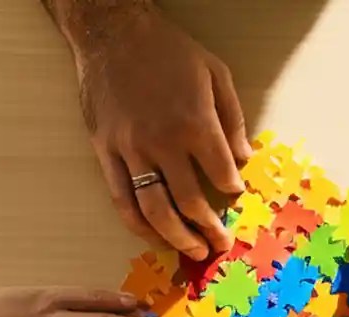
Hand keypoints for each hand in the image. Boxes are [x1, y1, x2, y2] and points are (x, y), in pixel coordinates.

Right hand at [69, 3, 249, 258]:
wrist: (113, 32)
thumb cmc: (169, 50)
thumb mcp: (216, 75)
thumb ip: (233, 121)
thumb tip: (244, 160)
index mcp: (195, 124)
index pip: (221, 174)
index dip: (232, 191)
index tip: (235, 196)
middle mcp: (162, 142)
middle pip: (190, 202)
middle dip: (210, 229)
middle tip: (220, 245)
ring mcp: (130, 150)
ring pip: (154, 209)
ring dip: (176, 237)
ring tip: (193, 251)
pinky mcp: (104, 151)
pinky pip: (121, 198)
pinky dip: (138, 224)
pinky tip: (153, 237)